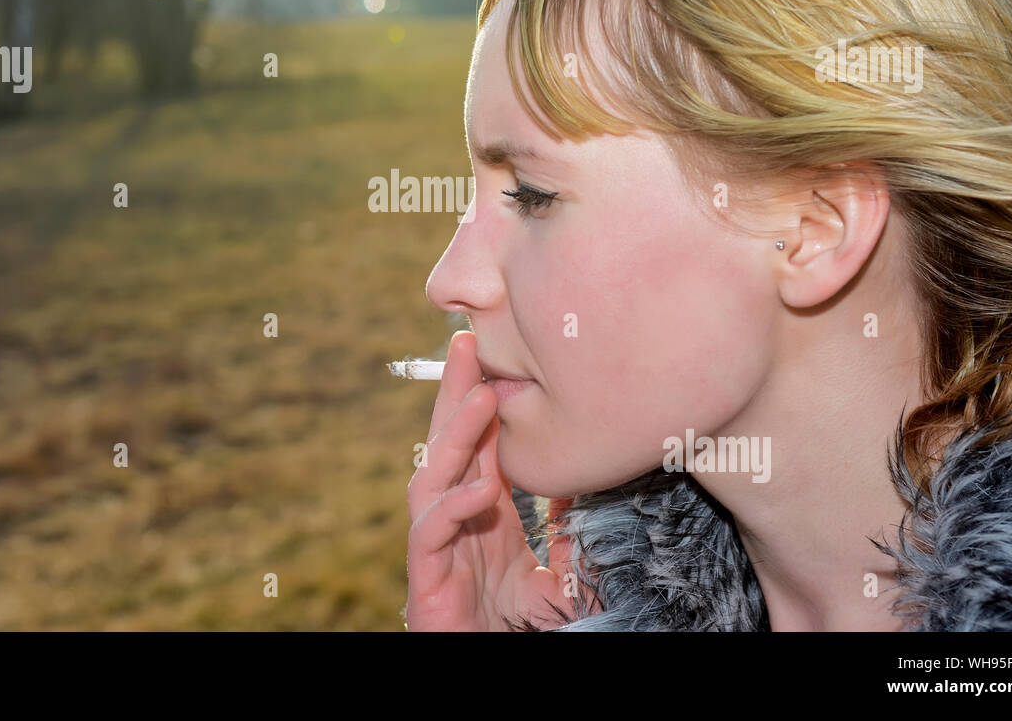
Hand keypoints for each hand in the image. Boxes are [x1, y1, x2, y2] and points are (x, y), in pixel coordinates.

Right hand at [404, 330, 592, 629]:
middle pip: (448, 447)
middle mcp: (452, 524)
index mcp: (480, 518)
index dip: (480, 402)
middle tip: (467, 341)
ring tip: (479, 398)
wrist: (482, 670)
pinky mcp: (425, 582)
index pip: (476, 447)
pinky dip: (452, 510)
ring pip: (433, 480)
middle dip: (455, 394)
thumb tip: (586, 500)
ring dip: (455, 437)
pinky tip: (480, 488)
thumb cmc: (512, 633)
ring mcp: (435, 551)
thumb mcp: (555, 581)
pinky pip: (430, 537)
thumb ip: (566, 541)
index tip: (493, 354)